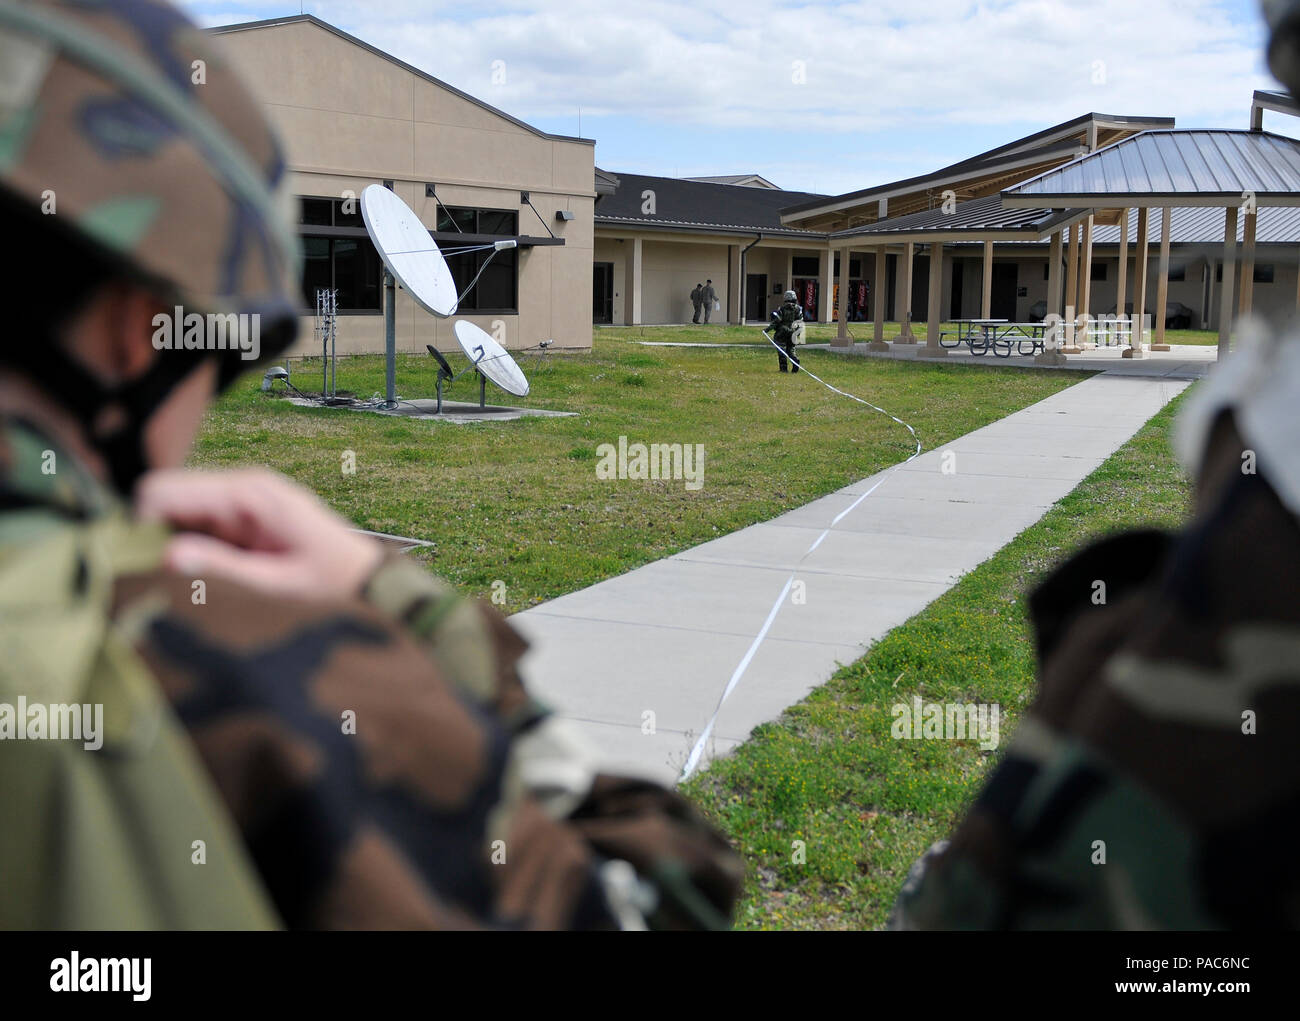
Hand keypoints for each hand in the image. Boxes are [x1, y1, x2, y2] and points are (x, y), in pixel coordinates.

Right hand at [135, 468, 384, 600]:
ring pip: (178, 505)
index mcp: (248, 493)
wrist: (361, 571)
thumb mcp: (274, 582)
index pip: (165, 490)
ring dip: (175, 536)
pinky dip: (193, 539)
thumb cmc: (325, 578)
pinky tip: (217, 563)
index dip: (143, 524)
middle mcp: (241, 483)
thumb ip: (222, 567)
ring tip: (203, 571)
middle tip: (174, 572)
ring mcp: (241, 493)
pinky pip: (199, 516)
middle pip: (165, 493)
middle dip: (155, 530)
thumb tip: (167, 555)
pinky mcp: (242, 508)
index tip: (148, 562)